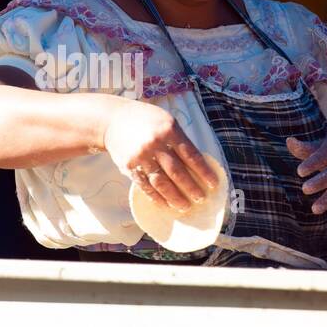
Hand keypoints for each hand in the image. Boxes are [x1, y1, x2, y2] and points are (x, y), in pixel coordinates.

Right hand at [103, 99, 219, 212]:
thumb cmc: (146, 120)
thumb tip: (197, 165)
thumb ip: (179, 140)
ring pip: (161, 182)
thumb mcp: (166, 121)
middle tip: (201, 199)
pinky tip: (165, 205)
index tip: (213, 184)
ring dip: (174, 197)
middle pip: (177, 171)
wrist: (113, 120)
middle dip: (191, 188)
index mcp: (169, 130)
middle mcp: (155, 144)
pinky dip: (156, 197)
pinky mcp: (129, 167)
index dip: (204, 172)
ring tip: (184, 207)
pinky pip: (145, 186)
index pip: (191, 155)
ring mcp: (141, 156)